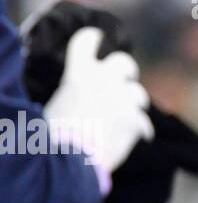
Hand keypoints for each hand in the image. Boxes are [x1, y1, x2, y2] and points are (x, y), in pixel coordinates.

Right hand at [44, 27, 153, 174]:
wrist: (66, 164)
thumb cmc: (50, 139)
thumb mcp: (52, 108)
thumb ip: (71, 95)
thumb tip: (79, 97)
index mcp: (78, 75)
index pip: (85, 41)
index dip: (90, 38)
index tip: (95, 37)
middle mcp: (104, 81)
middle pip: (123, 63)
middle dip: (125, 70)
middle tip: (125, 76)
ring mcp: (122, 100)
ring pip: (137, 94)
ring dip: (132, 103)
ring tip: (125, 115)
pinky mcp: (134, 121)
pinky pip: (142, 122)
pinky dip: (140, 129)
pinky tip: (142, 135)